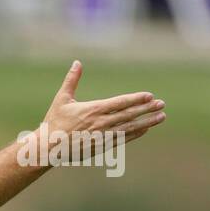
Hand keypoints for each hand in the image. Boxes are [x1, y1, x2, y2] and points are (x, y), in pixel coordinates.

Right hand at [40, 60, 165, 146]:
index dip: (136, 99)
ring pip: (129, 128)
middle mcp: (100, 123)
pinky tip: (145, 129)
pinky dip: (135, 134)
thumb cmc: (54, 122)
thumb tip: (77, 62)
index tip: (150, 96)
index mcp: (93, 109)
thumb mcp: (62, 99)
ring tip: (160, 117)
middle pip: (129, 114)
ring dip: (146, 122)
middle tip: (161, 104)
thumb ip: (72, 80)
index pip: (120, 103)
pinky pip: (122, 139)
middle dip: (147, 109)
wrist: (48, 148)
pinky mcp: (101, 146)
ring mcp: (102, 136)